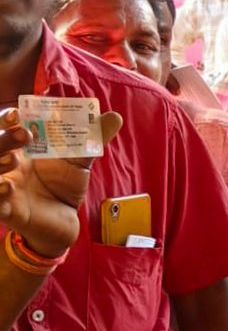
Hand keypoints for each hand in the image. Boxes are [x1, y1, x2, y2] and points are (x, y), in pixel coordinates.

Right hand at [0, 107, 121, 256]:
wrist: (65, 218)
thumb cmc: (64, 184)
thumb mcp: (79, 160)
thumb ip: (93, 139)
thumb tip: (115, 116)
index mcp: (22, 148)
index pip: (6, 127)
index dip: (8, 118)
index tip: (19, 112)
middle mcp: (8, 165)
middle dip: (4, 137)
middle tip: (25, 135)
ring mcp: (5, 186)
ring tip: (13, 159)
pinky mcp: (8, 210)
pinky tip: (9, 188)